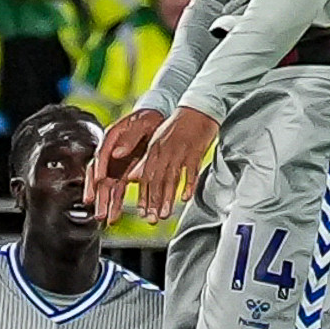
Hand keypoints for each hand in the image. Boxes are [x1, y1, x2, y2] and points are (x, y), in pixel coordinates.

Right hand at [84, 107, 163, 214]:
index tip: (100, 180)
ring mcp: (115, 164)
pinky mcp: (123, 173)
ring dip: (105, 202)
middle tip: (98, 208)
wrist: (157, 122)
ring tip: (104, 217)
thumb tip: (116, 153)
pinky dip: (115, 202)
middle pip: (100, 174)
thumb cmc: (148, 120)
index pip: (101, 154)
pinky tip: (113, 216)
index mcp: (111, 138)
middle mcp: (109, 153)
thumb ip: (130, 138)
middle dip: (98, 193)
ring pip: (107, 186)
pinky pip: (117, 190)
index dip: (100, 167)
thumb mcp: (142, 124)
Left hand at [129, 106, 220, 224]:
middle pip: (156, 180)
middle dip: (153, 202)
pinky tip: (185, 198)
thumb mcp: (158, 141)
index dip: (143, 195)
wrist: (198, 109)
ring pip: (171, 178)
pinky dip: (187, 185)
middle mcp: (164, 151)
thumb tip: (132, 178)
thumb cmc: (178, 126)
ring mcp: (180, 151)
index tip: (142, 211)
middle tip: (151, 219)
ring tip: (165, 214)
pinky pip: (190, 171)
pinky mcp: (195, 151)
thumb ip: (145, 160)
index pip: (145, 176)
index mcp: (153, 149)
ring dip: (167, 198)